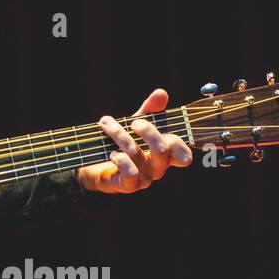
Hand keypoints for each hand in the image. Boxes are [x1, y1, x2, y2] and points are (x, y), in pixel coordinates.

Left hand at [78, 88, 192, 193]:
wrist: (94, 167)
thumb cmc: (120, 145)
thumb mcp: (135, 125)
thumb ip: (149, 111)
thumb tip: (161, 93)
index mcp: (164, 154)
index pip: (183, 154)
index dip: (179, 142)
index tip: (161, 126)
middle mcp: (158, 168)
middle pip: (164, 150)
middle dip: (148, 131)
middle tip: (133, 122)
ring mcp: (144, 178)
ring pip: (137, 153)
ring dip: (119, 135)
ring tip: (106, 124)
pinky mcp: (128, 185)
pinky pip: (130, 171)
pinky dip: (119, 157)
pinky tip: (111, 152)